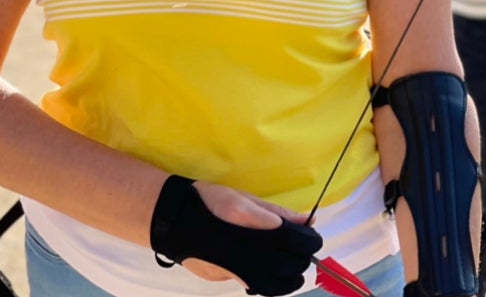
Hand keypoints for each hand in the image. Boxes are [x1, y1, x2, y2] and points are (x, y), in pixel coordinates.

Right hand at [151, 176, 320, 295]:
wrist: (173, 219)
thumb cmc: (209, 202)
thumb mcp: (244, 199)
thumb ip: (277, 213)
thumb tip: (308, 221)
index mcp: (253, 230)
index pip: (295, 243)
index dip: (310, 241)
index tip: (312, 238)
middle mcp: (245, 255)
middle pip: (289, 267)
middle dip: (302, 260)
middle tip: (303, 250)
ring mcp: (234, 271)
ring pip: (273, 285)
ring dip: (288, 277)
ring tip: (290, 265)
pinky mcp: (224, 279)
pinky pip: (255, 285)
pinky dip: (268, 280)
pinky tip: (267, 268)